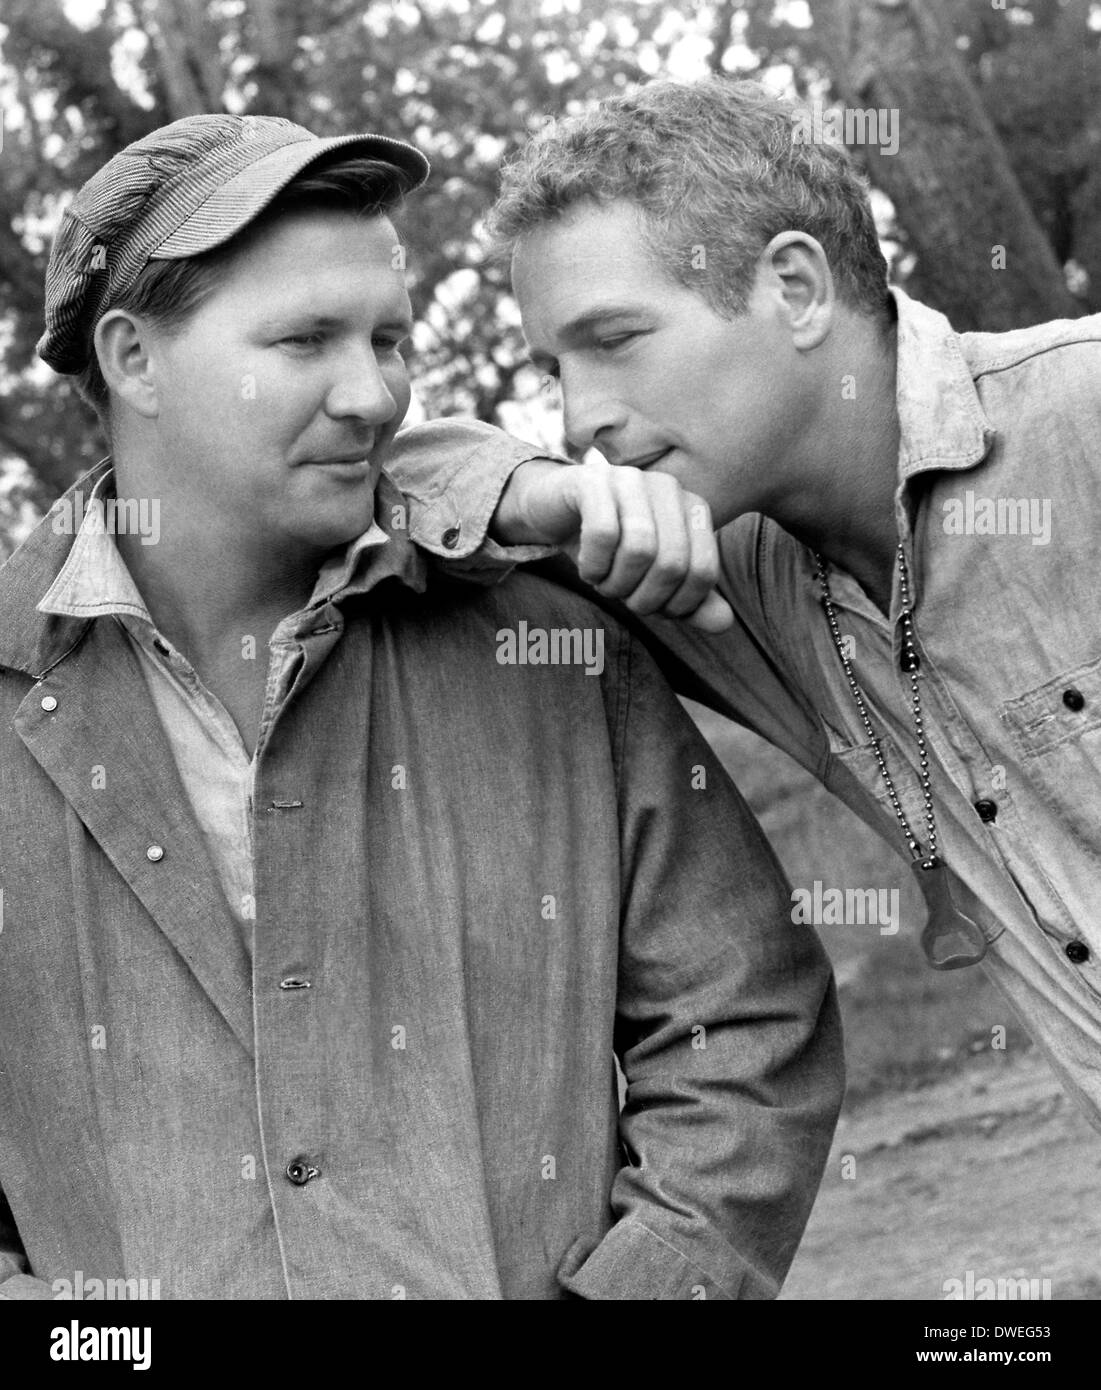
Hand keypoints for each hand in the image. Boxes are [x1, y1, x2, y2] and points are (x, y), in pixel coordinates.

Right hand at [491, 457, 733, 632]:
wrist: (554, 513)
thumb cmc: (610, 550)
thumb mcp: (652, 581)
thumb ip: (690, 602)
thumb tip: (724, 623)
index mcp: (693, 509)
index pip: (704, 572)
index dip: (678, 605)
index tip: (652, 607)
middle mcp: (669, 487)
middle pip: (673, 563)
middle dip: (644, 598)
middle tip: (621, 597)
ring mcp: (631, 479)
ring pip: (640, 548)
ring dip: (617, 583)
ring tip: (603, 582)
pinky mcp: (593, 480)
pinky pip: (603, 534)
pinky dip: (593, 565)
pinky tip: (587, 567)